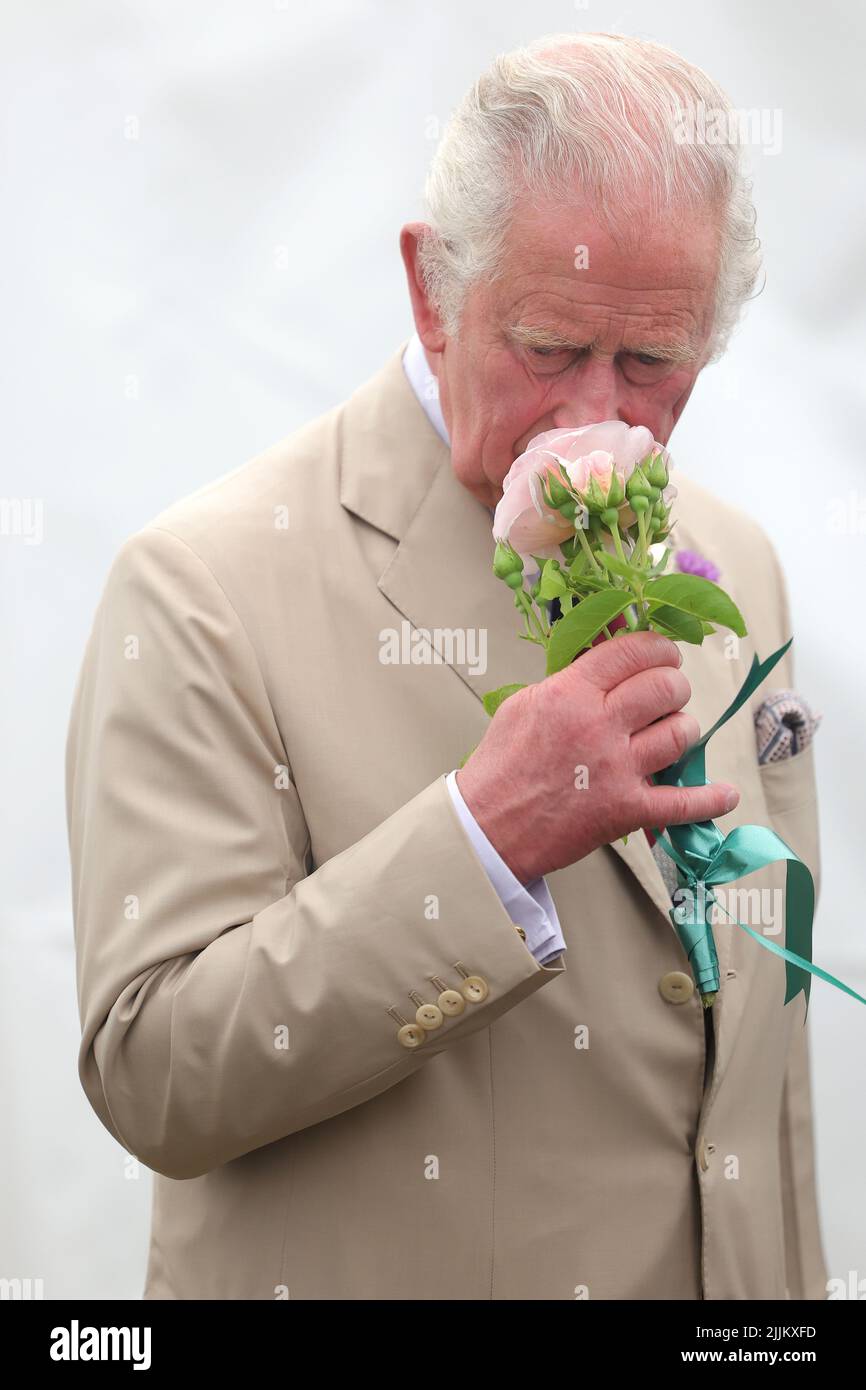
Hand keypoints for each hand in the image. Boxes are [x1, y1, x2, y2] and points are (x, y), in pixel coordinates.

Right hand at [457, 631, 738, 883]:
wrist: (487, 828)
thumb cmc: (502, 765)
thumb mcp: (525, 703)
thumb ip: (568, 677)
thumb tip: (607, 650)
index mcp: (570, 694)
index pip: (632, 651)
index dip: (657, 647)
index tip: (662, 654)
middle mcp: (599, 726)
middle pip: (665, 686)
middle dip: (674, 684)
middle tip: (667, 692)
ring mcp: (616, 769)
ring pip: (681, 733)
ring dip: (683, 730)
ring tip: (672, 733)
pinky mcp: (627, 810)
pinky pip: (684, 803)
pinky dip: (710, 800)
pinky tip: (725, 794)